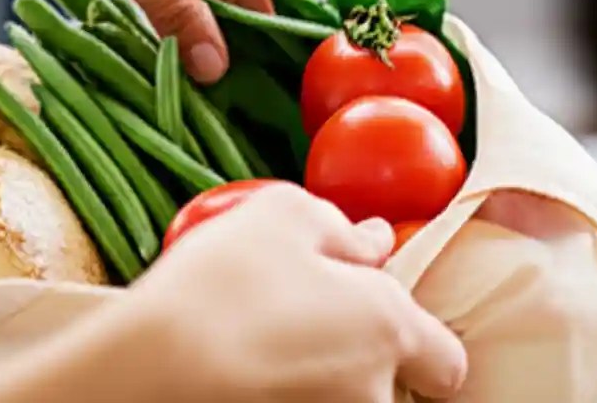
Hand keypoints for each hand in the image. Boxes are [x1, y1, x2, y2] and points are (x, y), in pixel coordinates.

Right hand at [125, 184, 466, 401]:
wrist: (149, 366)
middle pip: (386, 386)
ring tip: (256, 352)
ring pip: (339, 401)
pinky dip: (278, 393)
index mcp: (388, 328)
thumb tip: (376, 241)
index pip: (448, 362)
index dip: (421, 345)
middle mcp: (373, 391)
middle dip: (352, 360)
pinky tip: (241, 378)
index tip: (378, 328)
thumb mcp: (282, 213)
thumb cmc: (221, 281)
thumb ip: (343, 227)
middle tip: (294, 328)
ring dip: (312, 380)